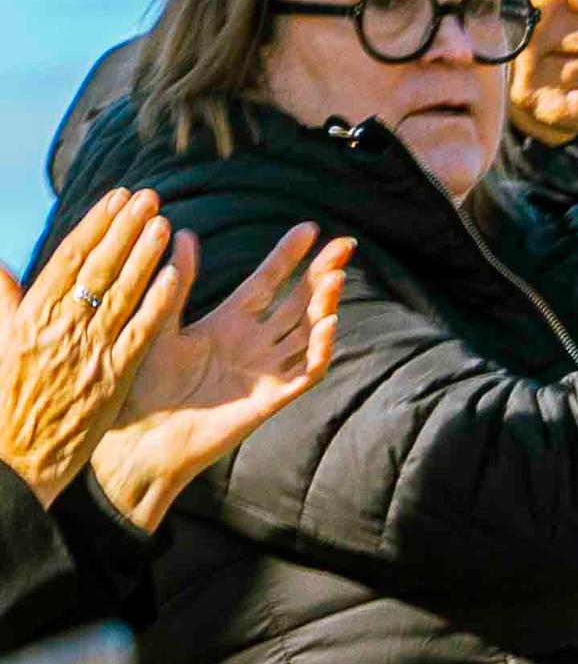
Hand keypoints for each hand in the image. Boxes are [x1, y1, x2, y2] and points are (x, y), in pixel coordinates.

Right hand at [0, 191, 191, 503]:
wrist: (22, 451)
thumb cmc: (13, 393)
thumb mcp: (5, 338)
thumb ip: (7, 297)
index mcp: (32, 312)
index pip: (70, 258)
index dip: (96, 225)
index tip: (117, 198)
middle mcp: (60, 326)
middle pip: (99, 268)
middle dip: (124, 230)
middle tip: (150, 198)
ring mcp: (87, 351)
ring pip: (122, 295)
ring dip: (145, 257)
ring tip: (164, 224)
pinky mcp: (112, 377)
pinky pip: (138, 335)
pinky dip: (156, 304)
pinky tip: (174, 278)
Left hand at [87, 219, 348, 535]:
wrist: (145, 435)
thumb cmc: (146, 383)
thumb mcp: (160, 321)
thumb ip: (178, 282)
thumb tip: (182, 232)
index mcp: (229, 324)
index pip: (269, 282)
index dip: (290, 257)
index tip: (309, 228)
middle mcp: (255, 345)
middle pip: (298, 303)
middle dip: (323, 274)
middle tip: (345, 243)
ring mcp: (267, 371)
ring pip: (308, 332)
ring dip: (325, 304)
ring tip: (337, 276)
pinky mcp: (273, 398)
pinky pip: (306, 371)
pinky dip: (321, 349)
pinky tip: (328, 324)